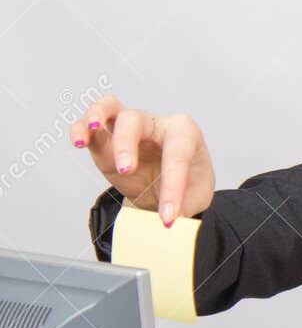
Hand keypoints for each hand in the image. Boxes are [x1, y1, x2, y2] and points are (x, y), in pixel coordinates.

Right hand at [71, 95, 214, 225]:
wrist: (171, 186)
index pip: (177, 154)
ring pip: (109, 107)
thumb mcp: (197, 196)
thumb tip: (166, 220)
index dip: (172, 187)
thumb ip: (184, 206)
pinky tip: (79, 142)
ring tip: (91, 132)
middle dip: (127, 144)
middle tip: (126, 170)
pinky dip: (80, 129)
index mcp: (185, 133)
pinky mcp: (105, 140)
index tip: (168, 216)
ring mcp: (128, 128)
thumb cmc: (188, 183)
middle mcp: (155, 124)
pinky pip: (88, 124)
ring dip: (97, 116)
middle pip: (136, 119)